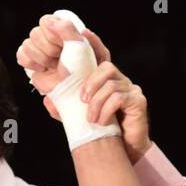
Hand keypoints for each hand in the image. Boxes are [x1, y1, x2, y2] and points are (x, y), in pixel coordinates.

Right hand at [15, 13, 85, 96]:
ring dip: (41, 57)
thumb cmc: (83, 69)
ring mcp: (40, 50)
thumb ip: (67, 28)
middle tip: (59, 59)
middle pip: (35, 33)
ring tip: (52, 66)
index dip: (52, 34)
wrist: (75, 91)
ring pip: (27, 44)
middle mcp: (50, 38)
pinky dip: (30, 63)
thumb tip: (48, 21)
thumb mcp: (80, 45)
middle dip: (48, 49)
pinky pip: (21, 55)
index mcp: (62, 30)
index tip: (63, 46)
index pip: (45, 21)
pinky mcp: (32, 62)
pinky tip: (42, 69)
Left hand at [75, 29, 150, 161]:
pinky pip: (119, 97)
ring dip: (97, 102)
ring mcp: (131, 90)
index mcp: (106, 81)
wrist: (124, 152)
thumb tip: (47, 101)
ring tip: (92, 119)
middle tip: (82, 100)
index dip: (94, 44)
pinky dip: (106, 109)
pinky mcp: (138, 101)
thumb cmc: (105, 132)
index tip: (83, 34)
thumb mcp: (81, 118)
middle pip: (107, 67)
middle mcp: (121, 81)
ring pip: (111, 84)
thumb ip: (66, 109)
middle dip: (90, 82)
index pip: (101, 57)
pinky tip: (101, 121)